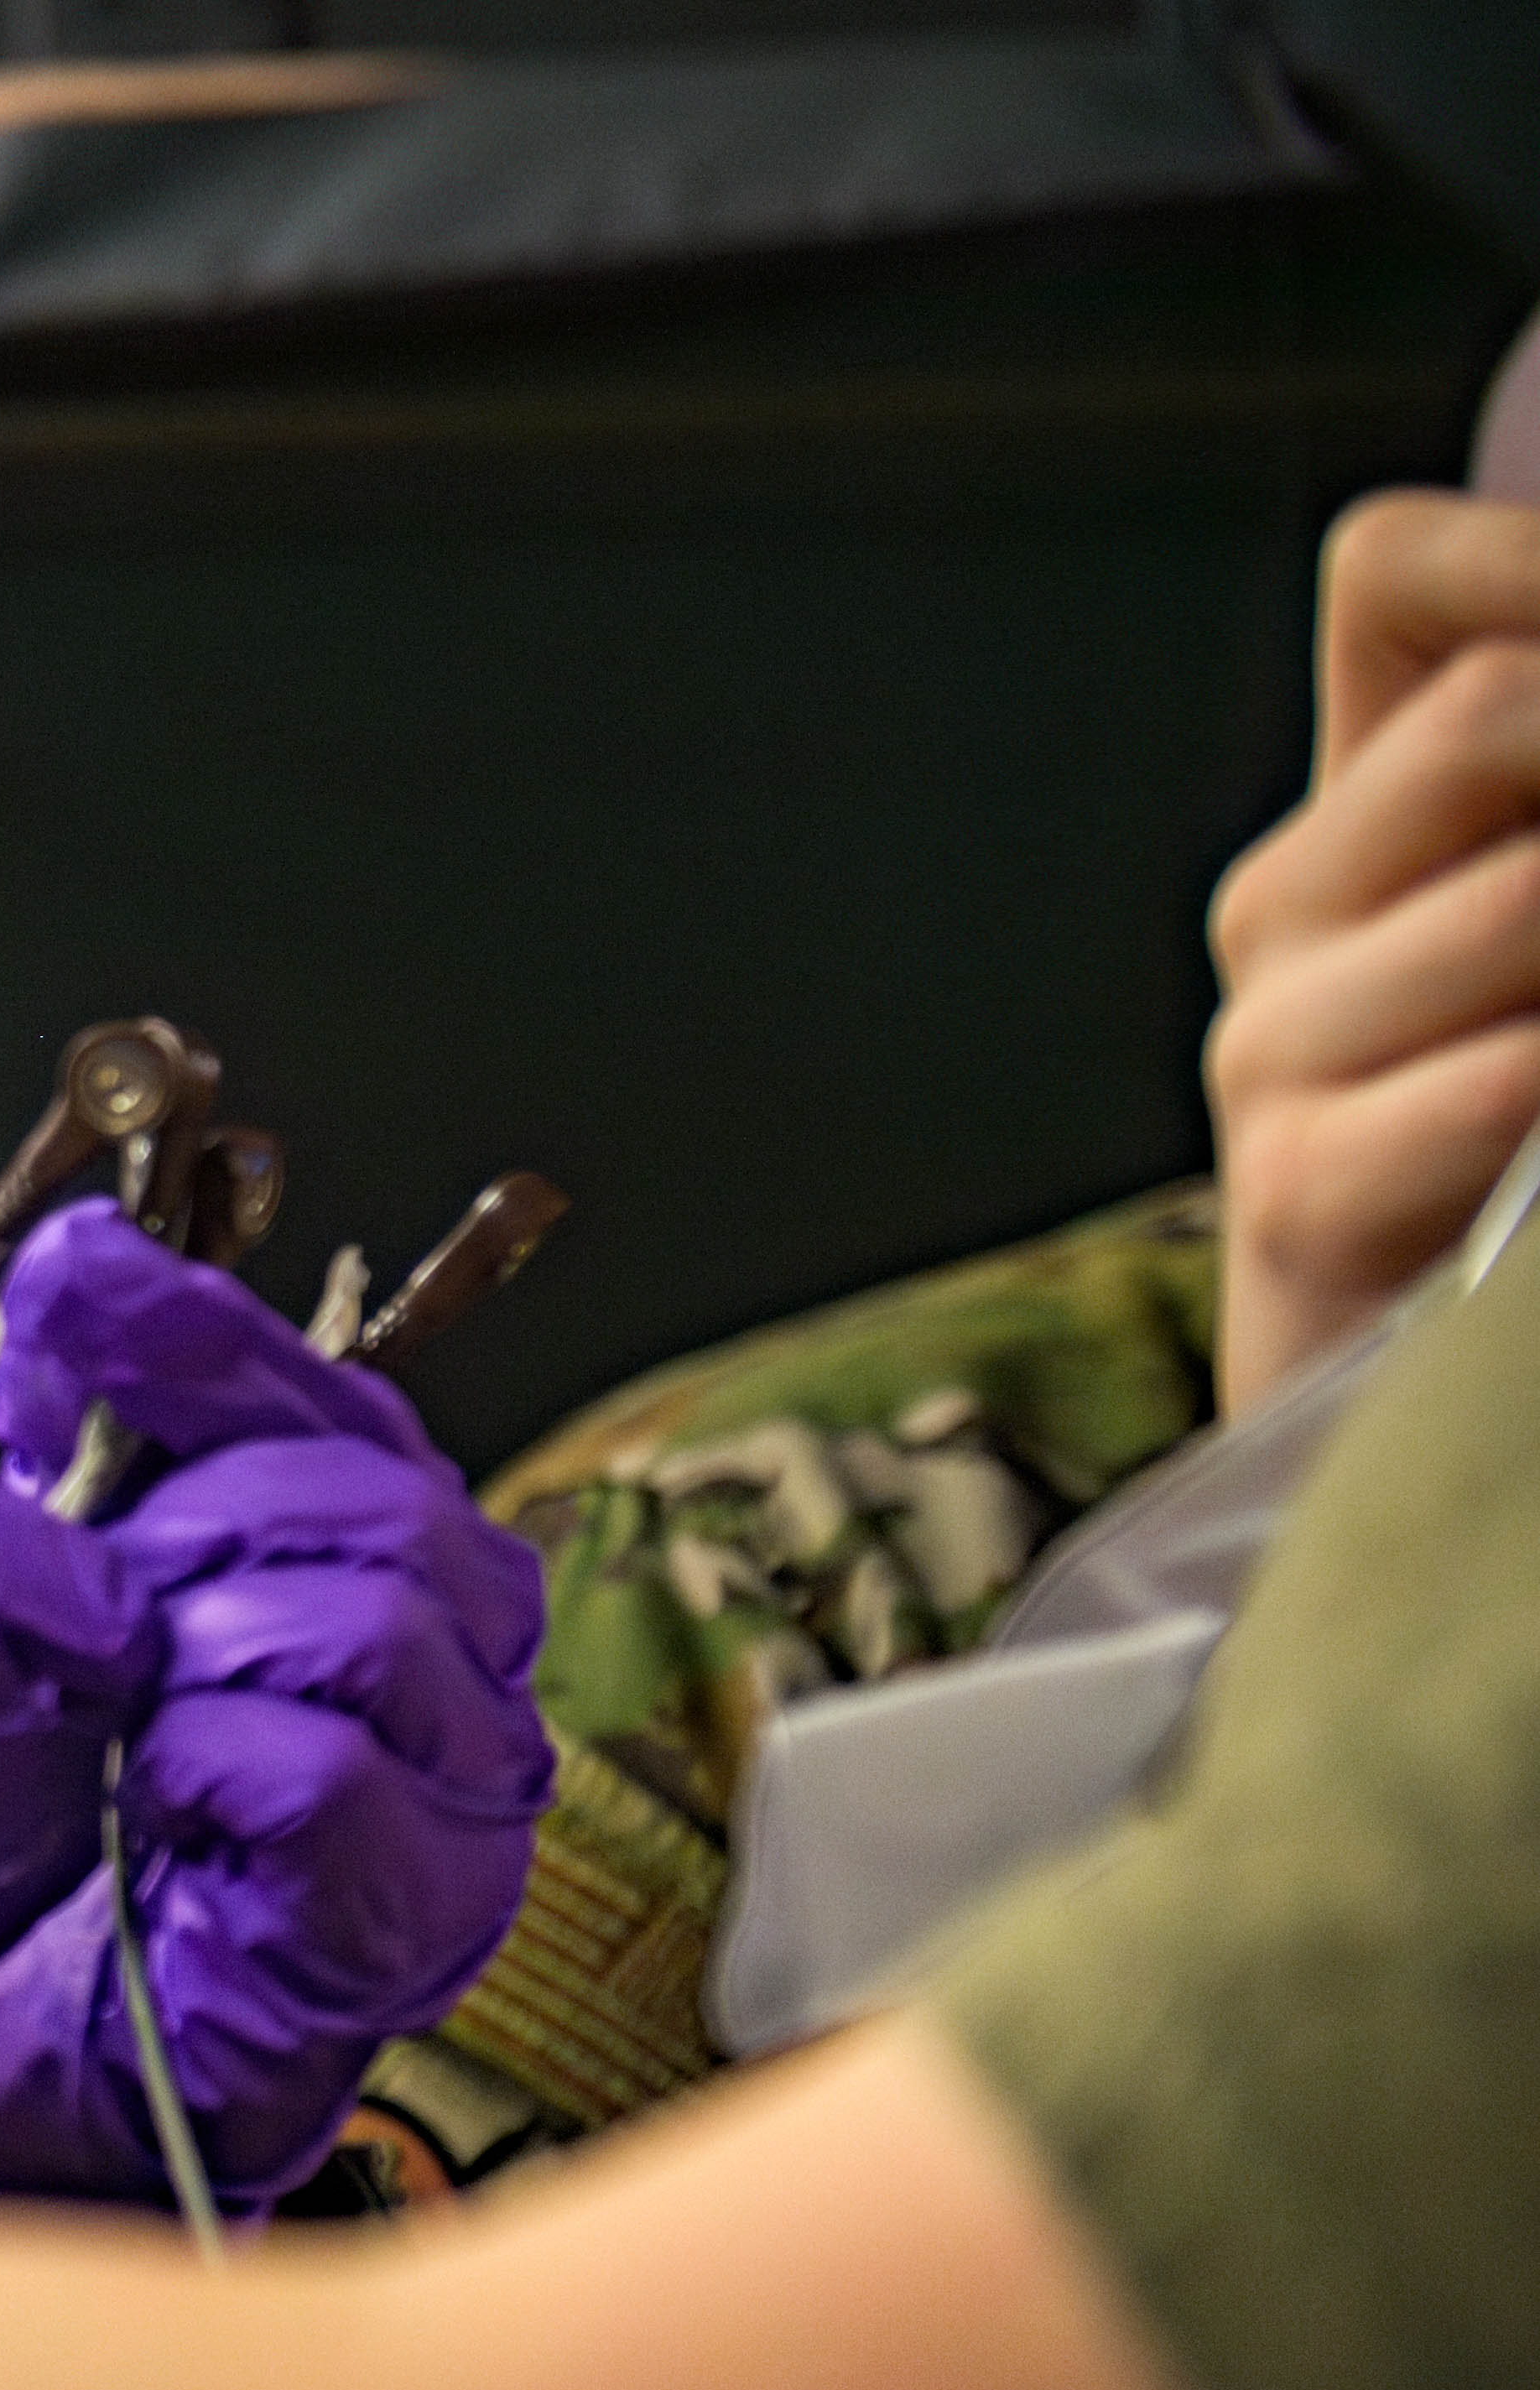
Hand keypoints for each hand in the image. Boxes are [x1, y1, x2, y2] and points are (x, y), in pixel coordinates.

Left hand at [0, 1204, 551, 2207]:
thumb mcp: (62, 1616)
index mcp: (385, 1589)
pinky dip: (206, 1764)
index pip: (345, 1405)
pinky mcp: (402, 1928)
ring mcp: (456, 1813)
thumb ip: (91, 1460)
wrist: (23, 2081)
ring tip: (113, 1721)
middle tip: (92, 1604)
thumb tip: (73, 1273)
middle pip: (377, 1501)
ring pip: (368, 1622)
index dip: (212, 1337)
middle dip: (197, 1523)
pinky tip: (145, 1803)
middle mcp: (459, 1688)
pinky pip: (325, 1772)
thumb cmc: (61, 1860)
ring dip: (196, 1650)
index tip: (75, 1292)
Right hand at [1206, 488, 1539, 1410]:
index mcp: (1366, 829)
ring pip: (1523, 898)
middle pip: (1490, 714)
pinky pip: (1507, 1084)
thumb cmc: (1525, 1182)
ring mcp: (1270, 1056)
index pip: (1398, 578)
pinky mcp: (1296, 1196)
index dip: (1537, 555)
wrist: (1430, 1439)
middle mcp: (1288, 917)